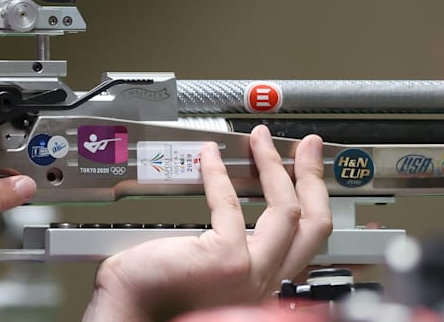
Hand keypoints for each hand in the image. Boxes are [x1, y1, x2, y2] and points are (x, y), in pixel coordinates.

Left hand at [84, 126, 331, 320]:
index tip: (306, 172)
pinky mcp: (226, 260)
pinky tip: (210, 156)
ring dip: (274, 166)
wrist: (131, 312)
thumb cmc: (158, 296)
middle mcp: (264, 284)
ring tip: (261, 140)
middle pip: (312, 224)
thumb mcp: (210, 268)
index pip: (305, 239)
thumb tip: (237, 205)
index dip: (311, 198)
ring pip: (285, 210)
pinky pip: (228, 203)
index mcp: (263, 284)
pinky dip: (217, 173)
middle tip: (308, 147)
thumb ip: (230, 245)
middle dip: (312, 177)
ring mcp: (250, 273)